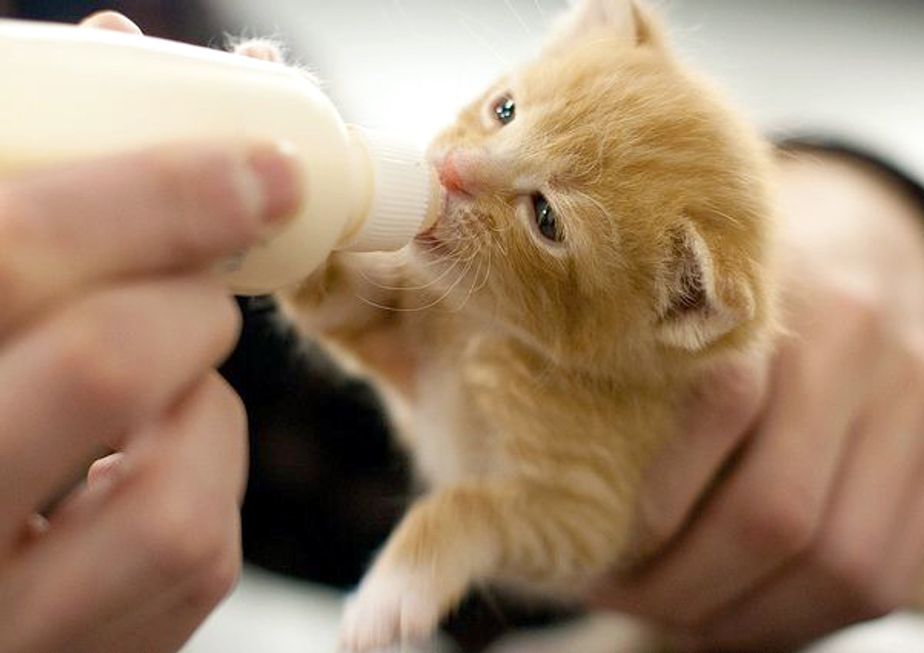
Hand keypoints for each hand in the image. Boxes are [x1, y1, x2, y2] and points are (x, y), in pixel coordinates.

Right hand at [0, 13, 301, 651]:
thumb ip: (31, 193)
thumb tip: (116, 54)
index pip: (17, 254)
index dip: (153, 194)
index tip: (259, 167)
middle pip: (105, 366)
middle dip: (190, 296)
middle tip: (195, 283)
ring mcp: (10, 621)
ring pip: (178, 500)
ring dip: (205, 405)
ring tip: (161, 380)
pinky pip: (196, 568)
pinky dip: (206, 481)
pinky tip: (155, 455)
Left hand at [593, 151, 923, 650]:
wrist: (878, 240)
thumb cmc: (749, 272)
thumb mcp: (689, 272)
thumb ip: (631, 340)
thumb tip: (543, 462)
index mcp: (782, 285)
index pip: (718, 407)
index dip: (649, 504)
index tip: (587, 545)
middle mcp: (868, 344)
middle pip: (776, 512)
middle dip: (682, 584)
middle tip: (616, 594)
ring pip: (839, 563)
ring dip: (741, 616)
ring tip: (672, 614)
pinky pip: (884, 575)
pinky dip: (802, 619)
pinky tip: (741, 613)